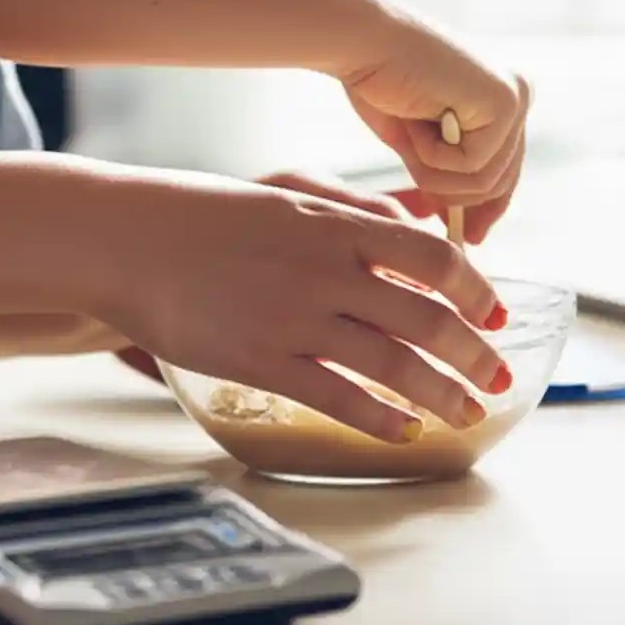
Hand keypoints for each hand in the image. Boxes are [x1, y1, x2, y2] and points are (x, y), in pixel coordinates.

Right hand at [109, 171, 509, 442]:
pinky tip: (402, 431)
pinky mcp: (262, 361)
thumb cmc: (205, 216)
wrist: (128, 240)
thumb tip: (414, 224)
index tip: (495, 315)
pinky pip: (338, 398)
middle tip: (497, 377)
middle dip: (474, 355)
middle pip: (427, 320)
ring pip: (394, 365)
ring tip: (466, 414)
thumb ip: (353, 210)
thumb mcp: (286, 193)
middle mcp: (327, 272)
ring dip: (442, 394)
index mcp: (337, 226)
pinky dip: (380, 418)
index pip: (434, 260)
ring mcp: (295, 320)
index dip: (476, 292)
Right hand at [340, 11, 530, 243]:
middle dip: (458, 199)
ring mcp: (515, 97)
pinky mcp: (505, 101)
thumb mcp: (418, 145)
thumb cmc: (378, 83)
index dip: (489, 208)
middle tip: (427, 205)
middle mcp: (517, 95)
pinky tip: (417, 122)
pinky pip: (472, 166)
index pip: (507, 169)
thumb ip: (445, 179)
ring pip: (485, 181)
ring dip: (436, 174)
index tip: (472, 237)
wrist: (363, 42)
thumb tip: (465, 228)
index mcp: (502, 99)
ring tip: (411, 137)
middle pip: (501, 182)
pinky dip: (434, 157)